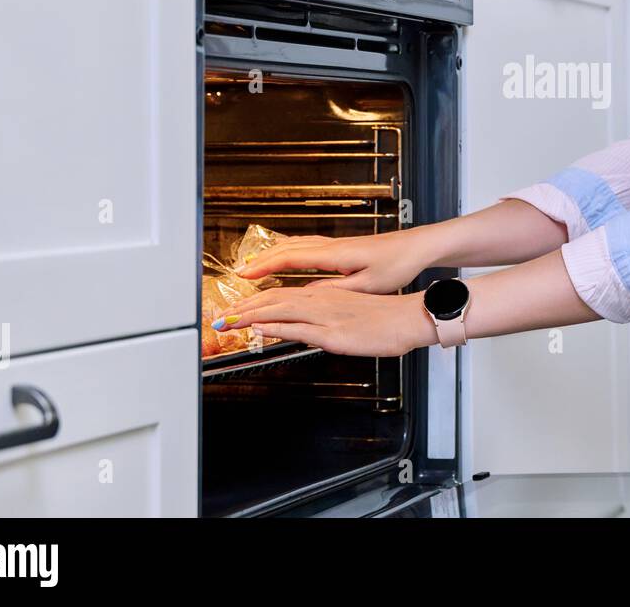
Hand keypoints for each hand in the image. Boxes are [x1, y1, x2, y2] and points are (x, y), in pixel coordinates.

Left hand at [212, 280, 436, 356]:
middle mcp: (322, 301)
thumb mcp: (350, 314)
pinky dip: (275, 327)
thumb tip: (302, 327)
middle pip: (274, 300)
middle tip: (221, 316)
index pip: (282, 295)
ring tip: (229, 321)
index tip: (236, 308)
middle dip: (244, 308)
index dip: (256, 301)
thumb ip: (324, 319)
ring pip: (280, 310)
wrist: (408, 319)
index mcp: (325, 296)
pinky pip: (298, 329)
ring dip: (251, 315)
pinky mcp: (333, 333)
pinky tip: (259, 329)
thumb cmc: (385, 319)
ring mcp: (326, 316)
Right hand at [233, 228, 437, 293]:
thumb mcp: (366, 285)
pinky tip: (287, 257)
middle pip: (287, 248)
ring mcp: (337, 243)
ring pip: (296, 244)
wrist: (417, 246)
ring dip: (273, 254)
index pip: (289, 258)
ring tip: (256, 265)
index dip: (264, 267)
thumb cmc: (398, 263)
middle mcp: (332, 246)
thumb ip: (335, 290)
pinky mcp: (343, 246)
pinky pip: (307, 245)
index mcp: (335, 255)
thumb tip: (308, 295)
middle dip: (261, 260)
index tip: (245, 275)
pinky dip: (289, 250)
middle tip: (240, 273)